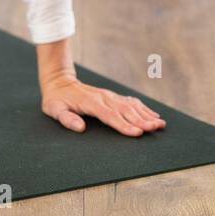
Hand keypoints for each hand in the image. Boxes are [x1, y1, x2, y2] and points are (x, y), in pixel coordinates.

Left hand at [40, 74, 165, 135]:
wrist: (59, 82)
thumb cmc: (56, 100)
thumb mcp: (54, 110)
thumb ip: (67, 119)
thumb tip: (80, 128)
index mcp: (91, 103)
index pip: (110, 116)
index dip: (124, 125)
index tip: (137, 133)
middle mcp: (104, 98)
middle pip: (125, 110)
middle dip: (142, 120)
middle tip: (156, 128)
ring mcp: (109, 96)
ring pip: (131, 105)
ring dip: (146, 114)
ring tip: (160, 123)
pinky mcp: (112, 96)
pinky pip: (131, 101)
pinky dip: (143, 108)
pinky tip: (153, 115)